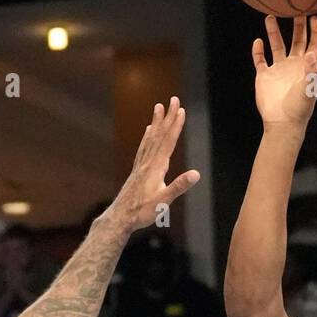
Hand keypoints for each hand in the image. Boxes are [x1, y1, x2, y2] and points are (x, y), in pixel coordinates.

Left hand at [110, 97, 199, 233]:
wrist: (121, 217)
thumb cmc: (142, 212)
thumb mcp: (163, 201)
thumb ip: (179, 186)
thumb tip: (196, 174)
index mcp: (156, 167)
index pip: (168, 141)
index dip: (175, 125)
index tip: (180, 110)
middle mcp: (148, 162)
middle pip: (160, 135)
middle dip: (168, 117)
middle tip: (173, 99)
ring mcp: (141, 165)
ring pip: (151, 139)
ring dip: (157, 122)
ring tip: (158, 108)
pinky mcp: (137, 170)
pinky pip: (143, 148)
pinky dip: (147, 137)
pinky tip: (148, 132)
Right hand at [252, 14, 316, 129]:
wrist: (281, 123)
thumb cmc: (298, 109)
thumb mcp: (308, 91)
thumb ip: (312, 73)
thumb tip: (313, 55)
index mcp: (306, 67)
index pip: (314, 44)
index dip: (316, 31)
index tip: (315, 16)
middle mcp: (293, 65)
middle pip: (297, 40)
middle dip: (297, 24)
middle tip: (295, 7)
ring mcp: (278, 70)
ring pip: (277, 45)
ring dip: (274, 32)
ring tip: (270, 16)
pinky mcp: (264, 76)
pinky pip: (260, 60)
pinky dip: (258, 51)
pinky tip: (258, 42)